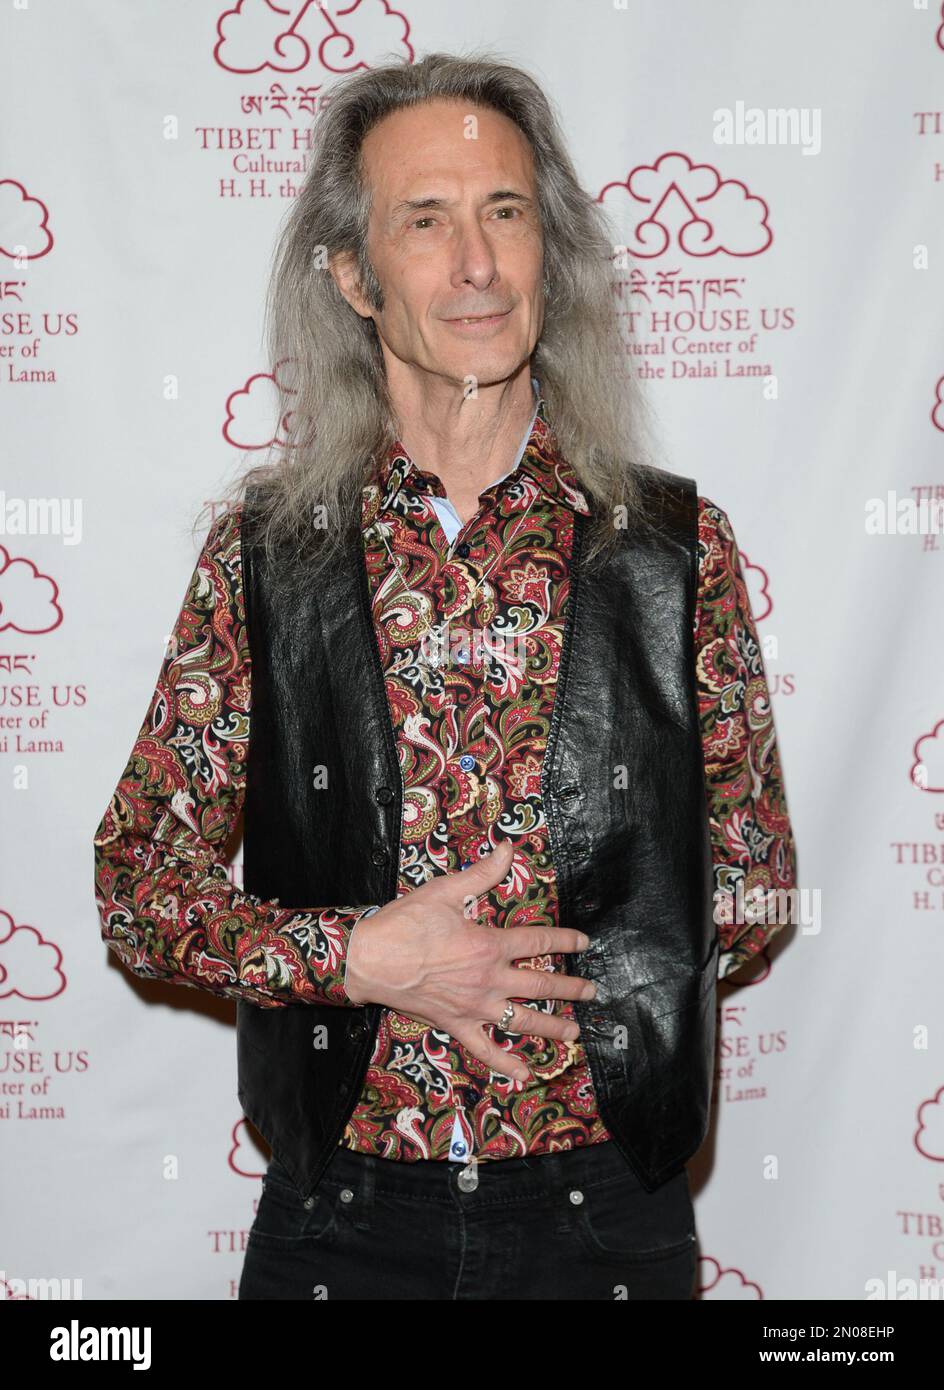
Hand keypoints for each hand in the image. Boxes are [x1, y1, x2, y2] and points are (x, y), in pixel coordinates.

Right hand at [343, 840, 595, 1082]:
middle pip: (541, 986)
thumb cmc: (405, 923)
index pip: (538, 943)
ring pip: (523, 1021)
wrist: (370, 959)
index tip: (583, 942)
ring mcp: (474, 1007)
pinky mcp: (456, 1024)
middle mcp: (489, 980)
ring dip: (552, 1027)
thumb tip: (508, 848)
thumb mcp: (445, 891)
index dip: (565, 940)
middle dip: (571, 989)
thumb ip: (483, 873)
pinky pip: (485, 1050)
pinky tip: (524, 1074)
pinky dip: (505, 1064)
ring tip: (574, 1033)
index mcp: (489, 945)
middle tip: (591, 992)